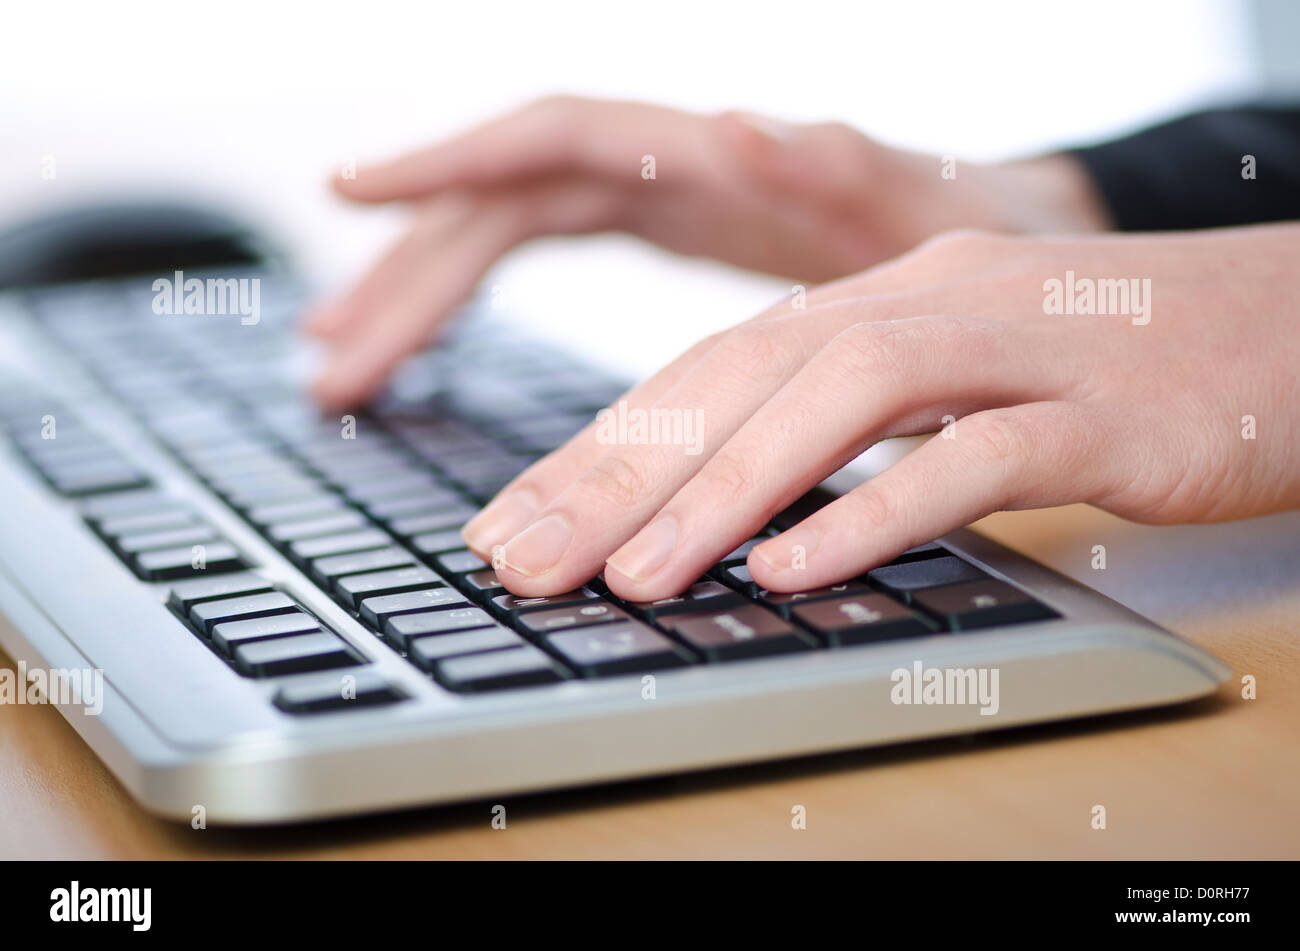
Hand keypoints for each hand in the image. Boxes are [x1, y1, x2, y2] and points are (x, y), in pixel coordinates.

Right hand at [307, 96, 1108, 408]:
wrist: (1009, 244)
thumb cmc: (971, 230)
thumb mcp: (921, 208)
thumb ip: (838, 167)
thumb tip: (751, 121)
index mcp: (718, 151)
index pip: (557, 136)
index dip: (453, 159)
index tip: (353, 192)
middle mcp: (670, 161)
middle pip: (501, 201)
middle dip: (409, 278)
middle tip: (327, 365)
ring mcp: (658, 195)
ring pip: (501, 237)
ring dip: (417, 302)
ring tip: (340, 375)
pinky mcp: (659, 232)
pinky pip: (533, 260)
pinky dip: (472, 310)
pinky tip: (416, 353)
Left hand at [462, 224, 1299, 599]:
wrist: (1291, 321)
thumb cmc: (1106, 363)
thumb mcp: (954, 378)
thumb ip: (848, 427)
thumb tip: (735, 510)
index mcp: (876, 298)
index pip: (707, 370)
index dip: (602, 447)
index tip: (516, 522)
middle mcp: (925, 304)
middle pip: (742, 379)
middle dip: (618, 476)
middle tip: (523, 560)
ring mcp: (1014, 348)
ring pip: (840, 402)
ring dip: (726, 493)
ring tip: (634, 577)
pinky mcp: (1099, 409)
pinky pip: (973, 457)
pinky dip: (877, 511)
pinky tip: (797, 569)